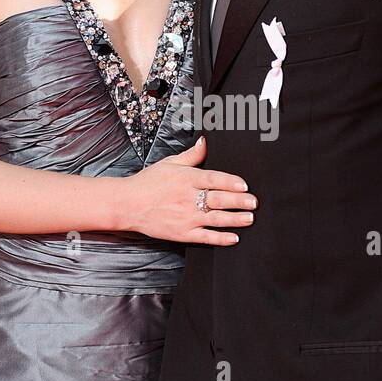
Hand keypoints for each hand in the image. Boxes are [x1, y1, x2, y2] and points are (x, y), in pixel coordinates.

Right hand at [123, 135, 256, 243]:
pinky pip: (205, 237)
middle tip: (254, 202)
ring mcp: (185, 217)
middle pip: (218, 199)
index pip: (213, 179)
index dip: (231, 182)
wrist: (127, 204)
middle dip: (239, 201)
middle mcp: (187, 198)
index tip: (244, 185)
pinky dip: (220, 239)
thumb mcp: (169, 163)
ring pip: (215, 219)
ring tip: (249, 218)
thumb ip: (192, 155)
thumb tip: (206, 142)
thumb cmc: (147, 183)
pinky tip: (233, 237)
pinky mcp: (181, 233)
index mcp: (186, 179)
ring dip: (235, 219)